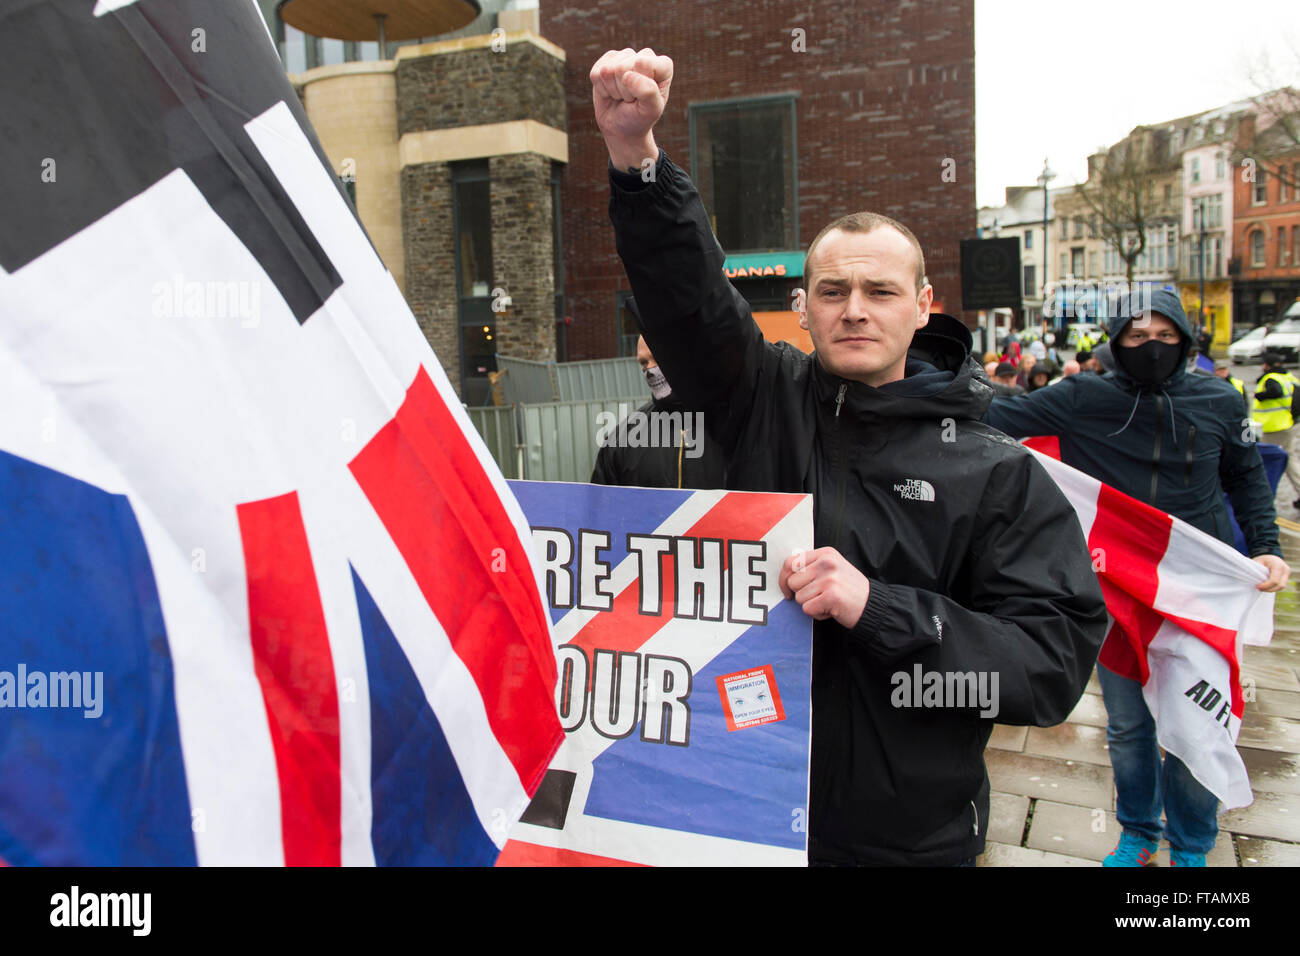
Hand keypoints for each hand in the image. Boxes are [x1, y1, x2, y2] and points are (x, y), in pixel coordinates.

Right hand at [590, 47, 672, 170]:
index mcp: (663, 66)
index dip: (639, 86)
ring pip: (608, 70)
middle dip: (624, 90)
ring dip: (613, 90)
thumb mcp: (651, 110)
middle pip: (622, 67)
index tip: (643, 99)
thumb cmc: (640, 118)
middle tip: (631, 100)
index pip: (644, 64)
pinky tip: (611, 92)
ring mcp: (624, 56)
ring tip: (622, 96)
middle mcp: (645, 55)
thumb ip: (648, 92)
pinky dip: (601, 89)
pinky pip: (596, 73)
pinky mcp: (606, 61)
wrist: (622, 128)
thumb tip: (627, 74)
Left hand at [779, 547, 869, 628]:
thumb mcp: (833, 569)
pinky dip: (817, 614)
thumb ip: (812, 567)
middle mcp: (827, 563)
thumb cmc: (850, 590)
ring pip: (799, 597)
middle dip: (801, 594)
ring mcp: (829, 579)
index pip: (791, 562)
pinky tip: (831, 609)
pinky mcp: (831, 596)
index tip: (788, 589)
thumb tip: (786, 575)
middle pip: (792, 582)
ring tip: (828, 602)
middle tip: (819, 596)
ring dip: (812, 605)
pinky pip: (808, 609)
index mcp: (826, 554)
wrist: (873, 605)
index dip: (784, 578)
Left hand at [1253, 554, 1290, 591]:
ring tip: (1262, 588)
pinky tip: (1266, 587)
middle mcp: (1285, 570)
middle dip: (1269, 589)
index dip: (1266, 586)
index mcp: (1278, 565)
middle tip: (1259, 588)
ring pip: (1282, 587)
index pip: (1274, 580)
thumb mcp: (1258, 562)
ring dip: (1271, 589)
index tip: (1258, 586)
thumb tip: (1257, 581)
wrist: (1270, 557)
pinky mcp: (1286, 577)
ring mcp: (1287, 574)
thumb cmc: (1263, 559)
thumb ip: (1258, 571)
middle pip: (1280, 585)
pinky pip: (1281, 585)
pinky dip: (1274, 588)